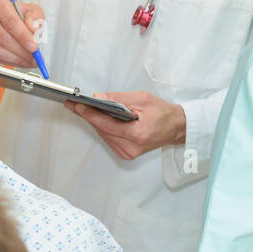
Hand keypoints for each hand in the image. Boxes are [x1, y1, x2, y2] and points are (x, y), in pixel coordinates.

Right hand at [0, 0, 46, 67]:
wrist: (5, 20)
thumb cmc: (19, 14)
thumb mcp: (32, 10)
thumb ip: (36, 17)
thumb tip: (34, 27)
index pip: (11, 22)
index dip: (23, 36)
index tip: (34, 46)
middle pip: (4, 38)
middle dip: (22, 51)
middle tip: (35, 57)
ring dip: (17, 58)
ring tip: (30, 60)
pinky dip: (10, 62)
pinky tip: (20, 60)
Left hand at [64, 90, 185, 160]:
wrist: (175, 127)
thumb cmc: (163, 113)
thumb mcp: (142, 98)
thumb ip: (118, 98)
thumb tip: (98, 98)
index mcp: (138, 134)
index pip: (107, 124)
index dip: (90, 114)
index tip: (77, 105)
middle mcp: (132, 147)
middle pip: (102, 130)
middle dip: (90, 116)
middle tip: (77, 104)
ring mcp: (128, 153)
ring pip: (103, 134)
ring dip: (96, 122)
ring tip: (88, 109)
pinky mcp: (125, 154)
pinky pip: (108, 139)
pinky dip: (104, 128)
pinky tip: (103, 119)